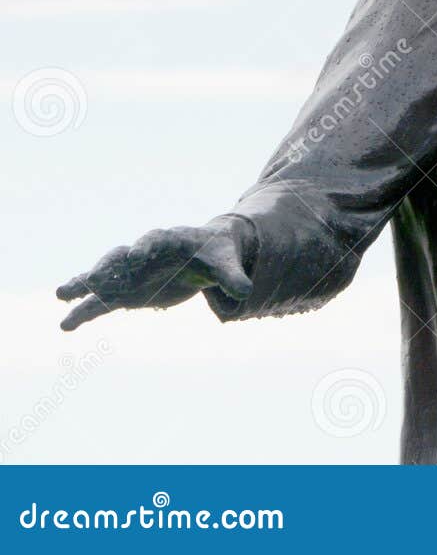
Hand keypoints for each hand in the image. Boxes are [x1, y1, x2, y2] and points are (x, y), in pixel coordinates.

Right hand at [56, 217, 254, 330]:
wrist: (208, 256)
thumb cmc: (218, 254)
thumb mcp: (227, 264)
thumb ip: (232, 278)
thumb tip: (245, 293)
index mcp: (170, 240)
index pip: (155, 240)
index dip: (146, 247)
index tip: (137, 256)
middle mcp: (144, 254)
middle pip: (121, 256)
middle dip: (106, 266)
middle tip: (91, 278)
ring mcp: (131, 273)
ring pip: (103, 277)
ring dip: (84, 285)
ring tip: (61, 295)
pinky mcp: (126, 292)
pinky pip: (102, 301)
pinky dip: (85, 310)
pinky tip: (66, 324)